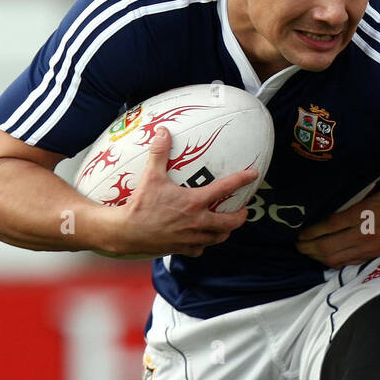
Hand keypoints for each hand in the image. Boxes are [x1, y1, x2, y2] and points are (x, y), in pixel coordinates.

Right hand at [100, 127, 255, 257]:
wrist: (125, 232)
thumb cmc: (139, 204)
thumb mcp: (150, 176)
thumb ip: (159, 153)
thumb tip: (163, 131)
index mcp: (194, 202)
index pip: (225, 188)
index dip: (242, 180)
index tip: (253, 175)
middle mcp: (197, 222)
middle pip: (230, 222)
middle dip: (240, 217)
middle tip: (242, 211)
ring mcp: (191, 237)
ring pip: (217, 237)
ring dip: (224, 231)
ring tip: (226, 226)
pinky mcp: (181, 249)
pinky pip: (200, 249)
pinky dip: (203, 244)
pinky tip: (200, 239)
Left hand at [296, 168, 379, 266]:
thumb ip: (378, 168)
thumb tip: (367, 147)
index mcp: (365, 213)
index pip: (331, 224)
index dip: (313, 231)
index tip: (300, 231)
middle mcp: (363, 233)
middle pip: (328, 246)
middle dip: (309, 246)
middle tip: (297, 243)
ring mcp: (368, 247)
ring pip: (336, 257)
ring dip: (317, 256)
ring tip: (306, 251)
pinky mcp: (374, 255)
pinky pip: (348, 263)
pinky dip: (332, 262)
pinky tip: (324, 259)